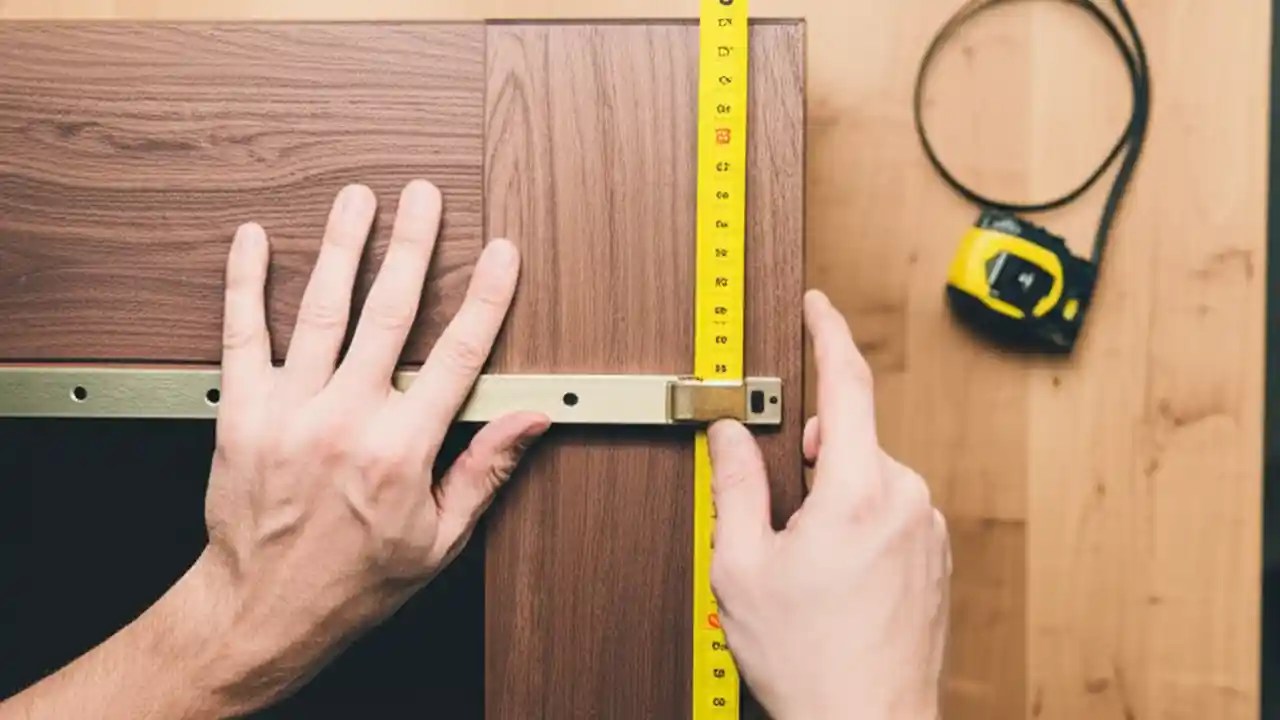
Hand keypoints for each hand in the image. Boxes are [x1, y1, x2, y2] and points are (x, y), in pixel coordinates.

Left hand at [194, 180, 547, 711]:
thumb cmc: (355, 581)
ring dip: (343, 246)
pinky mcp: (242, 412)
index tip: (502, 254)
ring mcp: (290, 409)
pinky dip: (245, 283)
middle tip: (425, 195)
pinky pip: (242, 334)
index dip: (486, 299)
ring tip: (358, 198)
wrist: (261, 612)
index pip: (458, 356)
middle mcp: (347, 419)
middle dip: (413, 245)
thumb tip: (534, 419)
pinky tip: (253, 241)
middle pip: (390, 313)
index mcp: (402, 450)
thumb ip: (487, 470)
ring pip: (323, 309)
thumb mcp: (440, 539)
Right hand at [707, 290, 949, 719]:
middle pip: (848, 440)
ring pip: (869, 477)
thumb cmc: (810, 660)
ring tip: (807, 565)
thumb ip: (735, 487)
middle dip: (808, 457)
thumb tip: (729, 437)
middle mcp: (906, 499)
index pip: (846, 383)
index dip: (828, 333)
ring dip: (833, 495)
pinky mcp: (939, 554)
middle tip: (777, 516)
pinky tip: (837, 576)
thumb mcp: (743, 569)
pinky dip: (859, 520)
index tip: (817, 306)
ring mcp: (929, 529)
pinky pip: (891, 509)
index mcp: (858, 492)